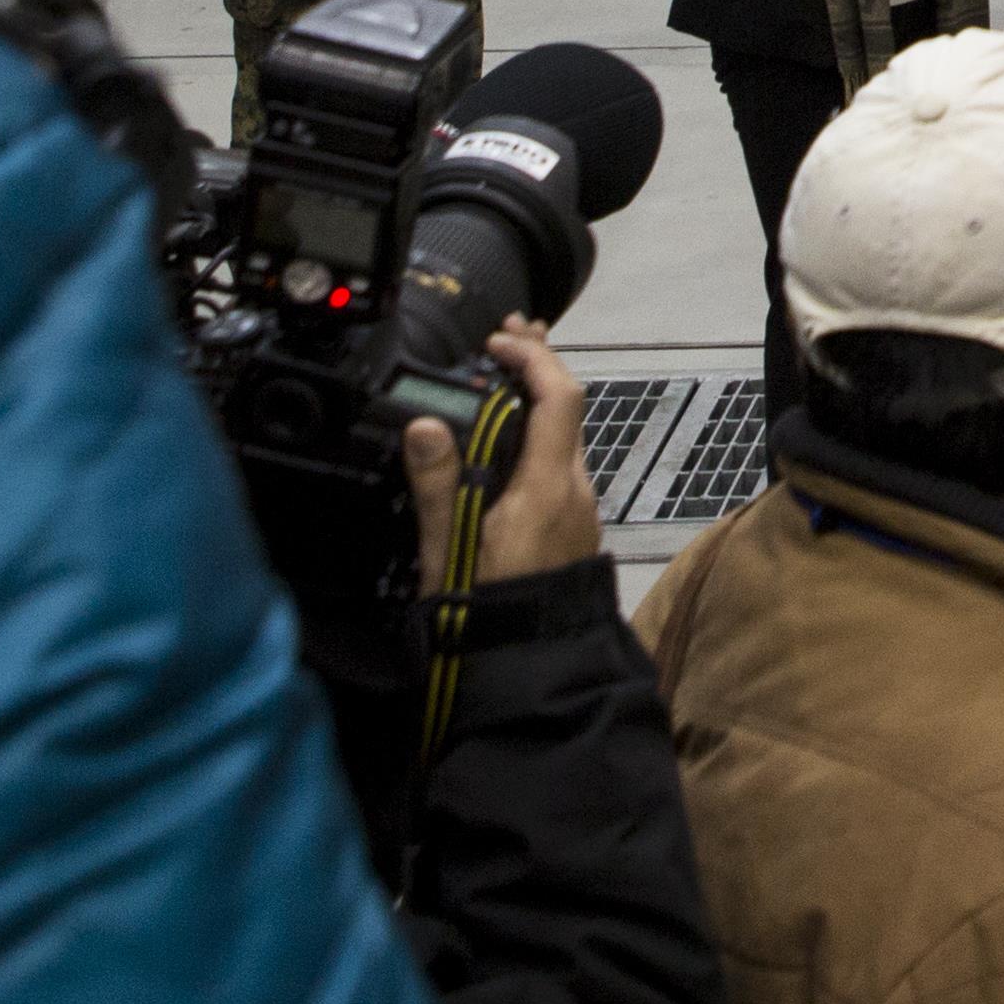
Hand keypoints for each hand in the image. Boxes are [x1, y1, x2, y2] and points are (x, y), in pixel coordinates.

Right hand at [405, 317, 600, 595]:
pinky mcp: (573, 526)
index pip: (559, 398)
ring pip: (567, 436)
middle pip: (568, 409)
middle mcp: (575, 490)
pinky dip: (541, 433)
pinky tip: (513, 436)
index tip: (499, 341)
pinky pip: (561, 463)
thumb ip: (437, 485)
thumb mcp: (445, 550)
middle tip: (507, 336)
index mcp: (548, 487)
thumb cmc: (485, 615)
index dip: (533, 358)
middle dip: (538, 365)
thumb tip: (425, 425)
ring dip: (539, 399)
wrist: (529, 667)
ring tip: (507, 373)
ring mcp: (579, 509)